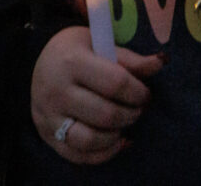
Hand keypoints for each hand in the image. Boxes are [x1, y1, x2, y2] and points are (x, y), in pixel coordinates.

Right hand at [30, 26, 161, 164]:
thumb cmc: (74, 54)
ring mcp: (48, 115)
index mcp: (70, 61)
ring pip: (91, 139)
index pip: (116, 83)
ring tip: (122, 124)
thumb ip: (129, 59)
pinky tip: (114, 140)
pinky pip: (80, 156)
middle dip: (131, 115)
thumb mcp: (97, 45)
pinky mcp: (47, 134)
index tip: (144, 93)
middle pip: (107, 115)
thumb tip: (161, 62)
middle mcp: (54, 89)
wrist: (40, 66)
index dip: (139, 92)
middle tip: (135, 109)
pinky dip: (104, 153)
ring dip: (116, 135)